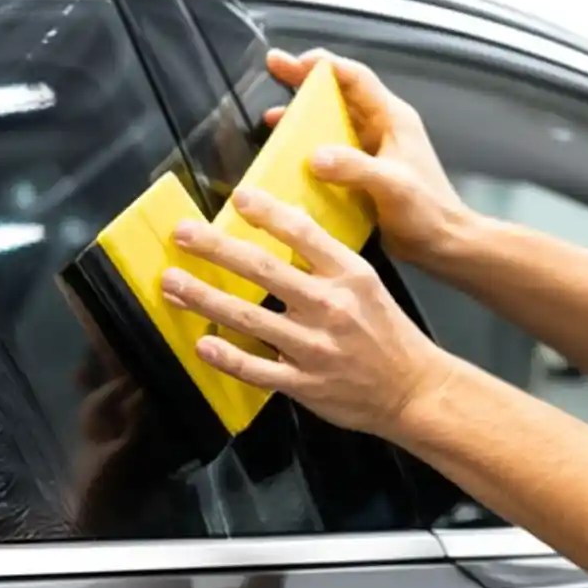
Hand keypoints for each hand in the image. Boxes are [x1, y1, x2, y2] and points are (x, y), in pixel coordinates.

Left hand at [160, 189, 454, 437]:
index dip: (267, 213)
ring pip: (249, 317)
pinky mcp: (304, 382)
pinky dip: (227, 357)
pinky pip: (257, 368)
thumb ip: (324, 260)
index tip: (236, 198)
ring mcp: (314, 347)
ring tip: (172, 284)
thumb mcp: (365, 284)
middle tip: (182, 234)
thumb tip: (281, 229)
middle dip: (215, 249)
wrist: (415, 389)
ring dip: (204, 298)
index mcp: (348, 275)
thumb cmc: (385, 332)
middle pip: (263, 269)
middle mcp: (329, 306)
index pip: (302, 234)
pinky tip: (202, 343)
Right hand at [265, 48, 478, 264]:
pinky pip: (328, 150)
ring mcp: (370, 150)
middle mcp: (380, 128)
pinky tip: (286, 158)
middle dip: (304, 80)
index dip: (324, 65)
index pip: (355, 78)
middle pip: (338, 93)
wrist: (442, 244)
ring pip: (331, 121)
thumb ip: (354, 168)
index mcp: (392, 119)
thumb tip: (313, 156)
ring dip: (301, 116)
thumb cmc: (427, 212)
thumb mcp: (391, 186)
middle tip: (273, 67)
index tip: (293, 61)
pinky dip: (305, 147)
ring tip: (269, 117)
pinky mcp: (360, 173)